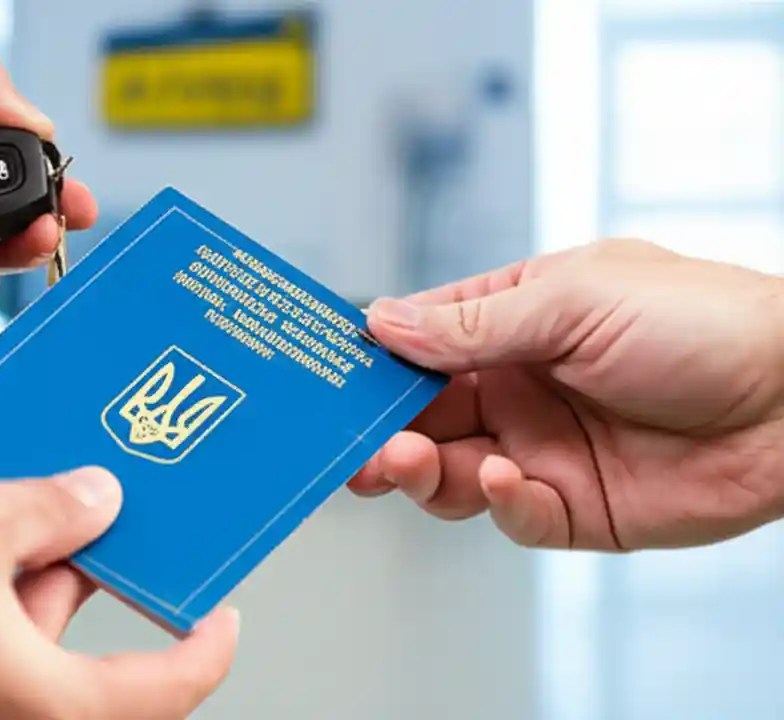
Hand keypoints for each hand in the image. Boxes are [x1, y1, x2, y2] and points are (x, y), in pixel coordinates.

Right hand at [0, 469, 238, 717]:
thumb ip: (52, 512)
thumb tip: (99, 501)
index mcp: (33, 707)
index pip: (159, 694)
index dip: (202, 650)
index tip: (219, 613)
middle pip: (75, 660)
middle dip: (89, 578)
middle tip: (104, 508)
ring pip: (12, 649)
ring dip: (26, 578)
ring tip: (26, 496)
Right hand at [348, 239, 783, 549]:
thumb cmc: (702, 323)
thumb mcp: (573, 301)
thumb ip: (472, 324)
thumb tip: (380, 323)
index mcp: (515, 321)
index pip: (422, 339)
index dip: (372, 358)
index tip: (325, 374)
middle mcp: (519, 387)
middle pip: (422, 414)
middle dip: (380, 429)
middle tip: (352, 442)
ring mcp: (542, 448)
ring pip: (449, 471)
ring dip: (418, 470)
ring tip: (407, 461)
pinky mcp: (574, 506)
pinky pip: (512, 514)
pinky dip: (497, 503)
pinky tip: (504, 478)